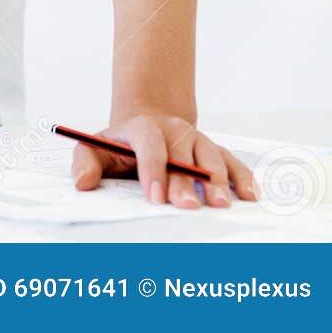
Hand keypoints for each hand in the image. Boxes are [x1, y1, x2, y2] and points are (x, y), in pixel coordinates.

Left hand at [70, 109, 259, 207]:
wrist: (145, 125)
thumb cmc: (119, 144)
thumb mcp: (94, 147)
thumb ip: (85, 163)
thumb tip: (82, 184)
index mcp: (143, 128)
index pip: (149, 145)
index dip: (152, 170)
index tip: (154, 197)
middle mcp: (173, 130)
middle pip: (182, 155)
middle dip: (184, 182)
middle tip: (186, 207)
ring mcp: (196, 139)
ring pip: (210, 156)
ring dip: (216, 181)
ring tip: (219, 204)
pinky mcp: (214, 150)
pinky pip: (232, 162)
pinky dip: (242, 178)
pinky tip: (249, 196)